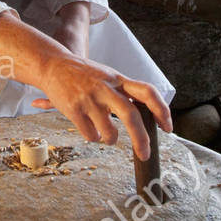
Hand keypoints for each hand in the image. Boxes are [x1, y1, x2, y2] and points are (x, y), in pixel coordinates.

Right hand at [0, 10, 170, 159]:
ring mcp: (89, 99)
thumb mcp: (107, 77)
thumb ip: (125, 92)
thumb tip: (150, 112)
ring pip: (110, 132)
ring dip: (111, 139)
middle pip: (131, 116)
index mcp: (118, 79)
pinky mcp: (73, 109)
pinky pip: (90, 135)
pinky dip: (92, 137)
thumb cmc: (83, 74)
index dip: (162, 110)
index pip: (147, 92)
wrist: (52, 65)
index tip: (168, 127)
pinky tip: (88, 129)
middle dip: (141, 139)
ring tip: (107, 137)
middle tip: (145, 155)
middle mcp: (106, 88)